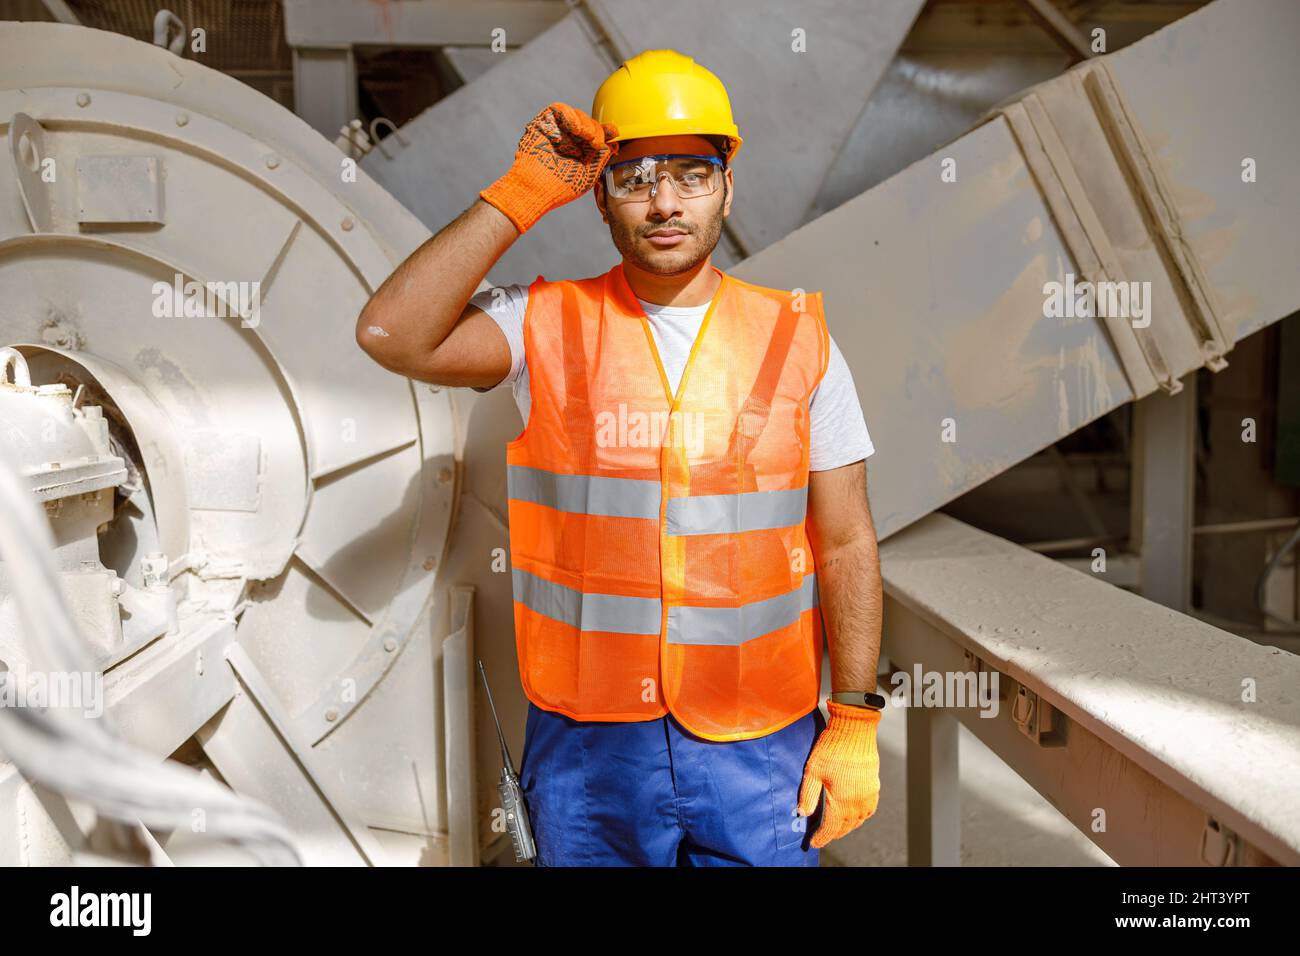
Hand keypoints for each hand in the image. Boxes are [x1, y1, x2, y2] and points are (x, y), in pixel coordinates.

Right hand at [480, 102, 619, 233]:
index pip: (596, 135)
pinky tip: (575, 128)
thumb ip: (601, 158)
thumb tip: (613, 144)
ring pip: (575, 114)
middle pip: (588, 123)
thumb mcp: (588, 174)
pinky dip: (569, 114)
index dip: (606, 131)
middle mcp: (569, 140)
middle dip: (596, 130)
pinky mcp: (543, 123)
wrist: (535, 190)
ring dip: (585, 122)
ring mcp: (556, 131)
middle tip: (596, 142)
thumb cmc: (560, 189)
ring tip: (586, 137)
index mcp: (580, 152)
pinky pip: (558, 109)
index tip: (614, 132)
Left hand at [797, 700, 880, 847]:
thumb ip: (808, 795)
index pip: (830, 828)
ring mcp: (868, 794)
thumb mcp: (813, 771)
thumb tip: (803, 813)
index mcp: (841, 801)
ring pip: (859, 820)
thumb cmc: (831, 748)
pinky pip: (869, 809)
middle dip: (834, 833)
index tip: (813, 844)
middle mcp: (857, 802)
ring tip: (837, 827)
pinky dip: (861, 816)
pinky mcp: (874, 785)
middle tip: (823, 836)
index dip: (821, 838)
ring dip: (848, 826)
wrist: (854, 730)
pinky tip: (855, 813)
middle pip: (845, 826)